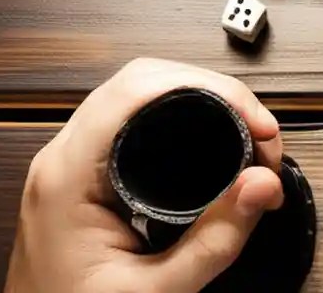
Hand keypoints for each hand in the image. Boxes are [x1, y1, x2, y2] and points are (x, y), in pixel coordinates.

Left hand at [4, 58, 285, 292]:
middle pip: (141, 82)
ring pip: (136, 98)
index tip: (254, 121)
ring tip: (245, 140)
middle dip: (213, 93)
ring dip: (197, 103)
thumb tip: (262, 184)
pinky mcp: (81, 179)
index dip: (207, 88)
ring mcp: (67, 167)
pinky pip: (130, 125)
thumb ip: (214, 241)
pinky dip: (177, 123)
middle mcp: (60, 161)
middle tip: (261, 135)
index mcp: (67, 178)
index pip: (136, 90)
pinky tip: (208, 146)